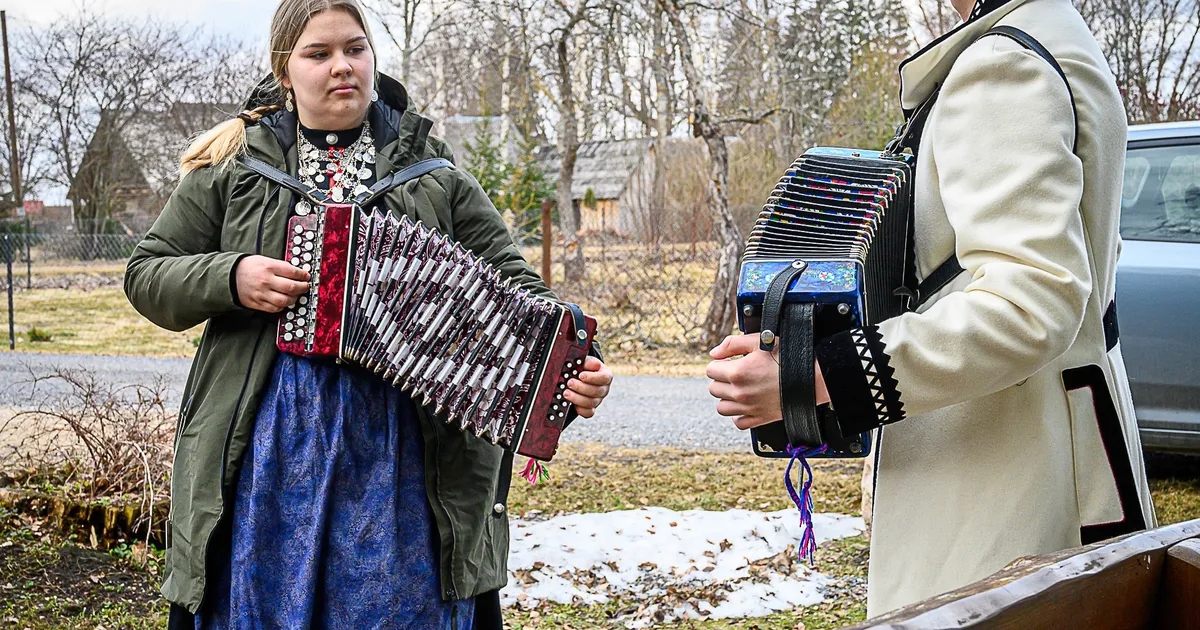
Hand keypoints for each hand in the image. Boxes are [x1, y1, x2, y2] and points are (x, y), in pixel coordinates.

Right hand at [235, 255, 310, 312]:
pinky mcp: (258, 303)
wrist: (230, 276)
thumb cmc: (248, 267)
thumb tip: (297, 272)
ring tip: (295, 295)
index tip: (306, 276)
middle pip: (291, 288)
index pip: (292, 272)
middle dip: (303, 288)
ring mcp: (262, 294)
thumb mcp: (265, 260)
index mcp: (268, 267)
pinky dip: (282, 306)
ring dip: (294, 299)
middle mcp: (266, 281)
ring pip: (285, 301)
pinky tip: (284, 301)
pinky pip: (275, 309)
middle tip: (305, 286)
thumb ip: (281, 266)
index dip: (303, 275)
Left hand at [564, 356, 612, 418]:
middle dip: (581, 388)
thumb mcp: (585, 361)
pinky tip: (571, 404)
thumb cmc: (584, 368)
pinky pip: (588, 413)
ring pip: (591, 403)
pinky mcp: (591, 408)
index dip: (592, 378)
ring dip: (577, 398)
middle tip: (569, 383)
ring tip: (565, 393)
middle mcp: (604, 389)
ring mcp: (598, 400)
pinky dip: (580, 410)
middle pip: (597, 391)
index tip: (581, 375)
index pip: (604, 378)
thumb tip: (590, 364)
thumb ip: (588, 362)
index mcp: (606, 376)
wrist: (580, 376)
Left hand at [705, 333, 829, 430]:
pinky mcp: (760, 418)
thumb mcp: (759, 341)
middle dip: (722, 379)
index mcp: (738, 373)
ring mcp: (749, 408)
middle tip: (736, 373)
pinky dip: (738, 414)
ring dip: (727, 397)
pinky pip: (738, 422)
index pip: (711, 370)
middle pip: (714, 388)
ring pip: (721, 407)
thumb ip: (732, 344)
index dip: (719, 363)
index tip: (729, 361)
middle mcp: (740, 393)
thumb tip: (714, 353)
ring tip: (739, 388)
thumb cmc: (789, 356)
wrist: (813, 376)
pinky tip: (746, 403)